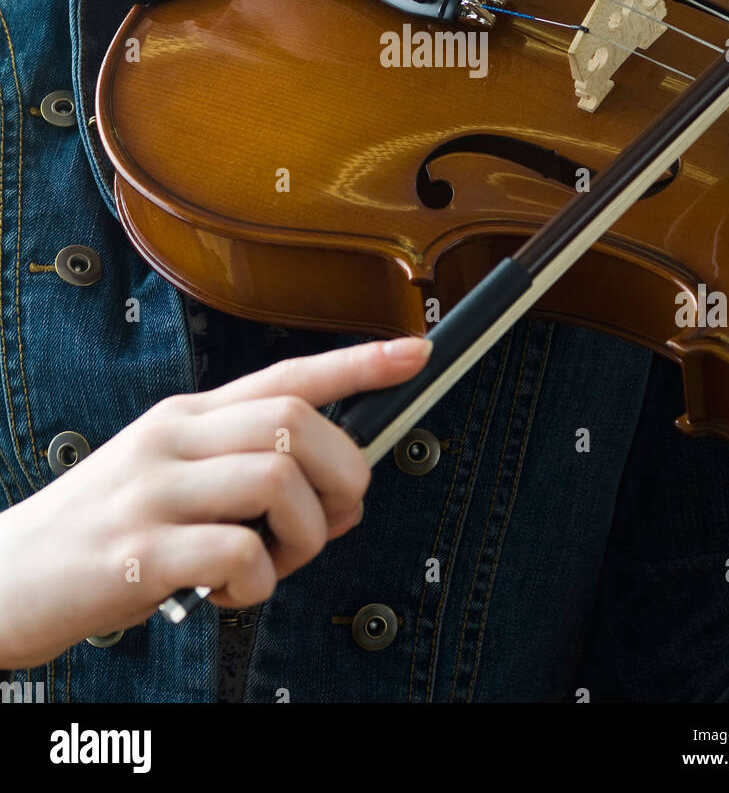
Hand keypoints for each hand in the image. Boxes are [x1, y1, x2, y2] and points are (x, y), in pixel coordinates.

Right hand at [0, 335, 430, 667]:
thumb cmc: (98, 533)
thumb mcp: (169, 481)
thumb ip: (244, 476)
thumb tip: (336, 495)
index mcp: (186, 419)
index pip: (286, 374)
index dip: (358, 362)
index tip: (413, 353)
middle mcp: (173, 441)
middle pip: (296, 421)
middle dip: (343, 473)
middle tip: (332, 521)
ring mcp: (152, 493)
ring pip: (278, 479)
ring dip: (304, 535)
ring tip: (273, 564)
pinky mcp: (135, 554)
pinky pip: (236, 553)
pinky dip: (257, 582)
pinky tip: (230, 592)